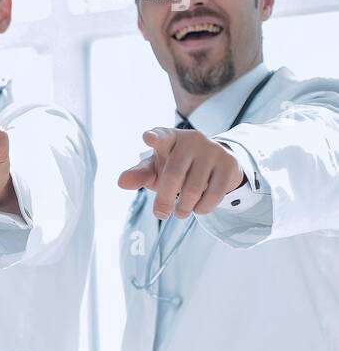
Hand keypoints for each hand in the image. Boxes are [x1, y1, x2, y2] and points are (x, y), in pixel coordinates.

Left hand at [117, 127, 244, 219]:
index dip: (154, 137)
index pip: (161, 136)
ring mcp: (212, 150)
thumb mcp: (156, 169)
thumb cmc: (176, 166)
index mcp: (169, 138)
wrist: (213, 166)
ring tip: (180, 212)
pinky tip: (197, 208)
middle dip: (164, 199)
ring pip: (194, 188)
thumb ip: (139, 175)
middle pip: (173, 175)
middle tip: (160, 214)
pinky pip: (214, 194)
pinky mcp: (229, 164)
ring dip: (184, 207)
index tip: (147, 138)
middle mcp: (192, 140)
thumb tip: (121, 182)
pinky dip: (202, 208)